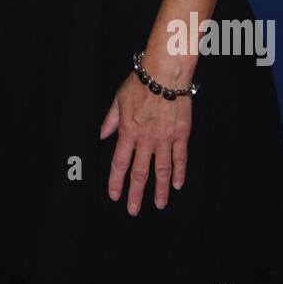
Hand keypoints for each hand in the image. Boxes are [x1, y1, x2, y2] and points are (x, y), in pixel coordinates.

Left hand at [99, 71, 190, 214]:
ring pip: (161, 170)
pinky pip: (180, 158)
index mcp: (128, 131)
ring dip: (159, 190)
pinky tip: (177, 185)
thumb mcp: (118, 100)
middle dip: (135, 193)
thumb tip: (101, 135)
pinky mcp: (181, 134)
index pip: (119, 163)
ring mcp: (164, 138)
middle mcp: (146, 139)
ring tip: (158, 204)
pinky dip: (179, 173)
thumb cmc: (140, 83)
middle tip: (133, 209)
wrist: (165, 73)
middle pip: (139, 172)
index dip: (116, 181)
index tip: (114, 195)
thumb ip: (110, 120)